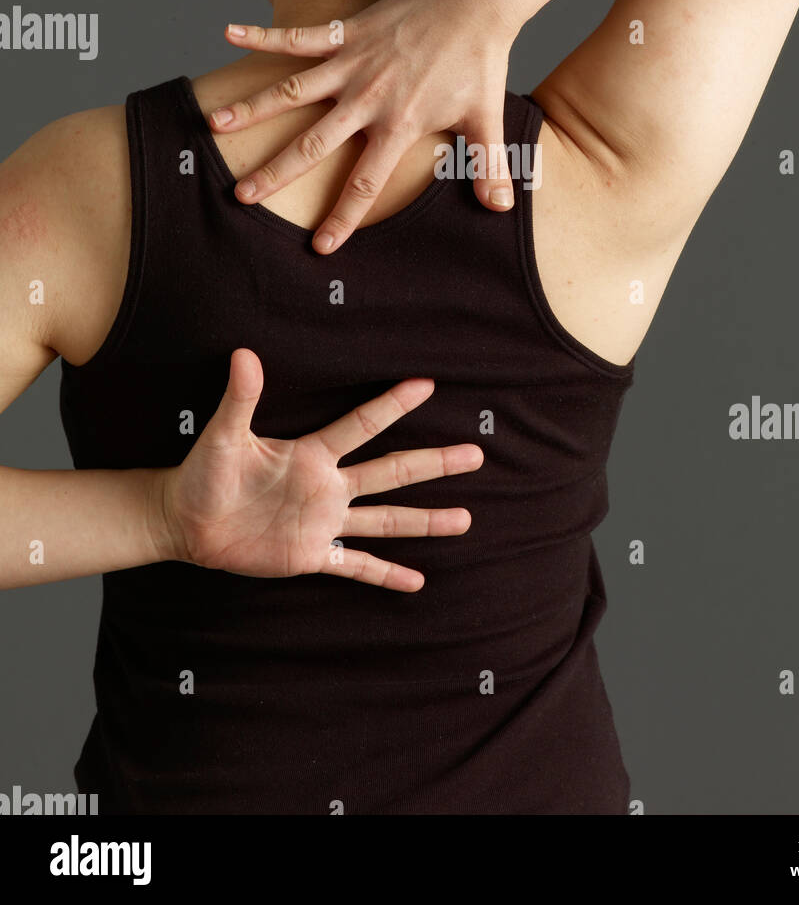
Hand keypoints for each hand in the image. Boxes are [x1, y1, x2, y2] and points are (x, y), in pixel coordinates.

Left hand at [154, 348, 482, 590]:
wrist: (186, 522)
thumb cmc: (202, 472)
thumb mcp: (223, 436)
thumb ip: (240, 398)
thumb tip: (243, 354)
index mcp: (313, 455)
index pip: (361, 425)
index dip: (392, 405)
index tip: (427, 383)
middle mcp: (329, 486)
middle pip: (393, 473)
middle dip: (434, 464)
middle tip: (475, 454)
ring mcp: (325, 522)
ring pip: (386, 520)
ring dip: (425, 521)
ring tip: (465, 520)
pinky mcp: (311, 555)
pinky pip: (355, 566)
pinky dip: (385, 575)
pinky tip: (416, 582)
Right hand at [210, 0, 517, 252]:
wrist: (475, 2)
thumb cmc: (479, 62)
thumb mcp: (486, 119)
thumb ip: (488, 166)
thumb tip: (501, 210)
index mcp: (399, 125)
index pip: (365, 182)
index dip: (343, 217)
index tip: (320, 246)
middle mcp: (368, 98)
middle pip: (313, 143)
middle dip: (276, 172)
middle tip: (242, 195)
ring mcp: (353, 63)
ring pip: (292, 90)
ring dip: (253, 107)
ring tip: (216, 124)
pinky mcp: (347, 32)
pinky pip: (298, 36)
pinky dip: (263, 34)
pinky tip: (228, 32)